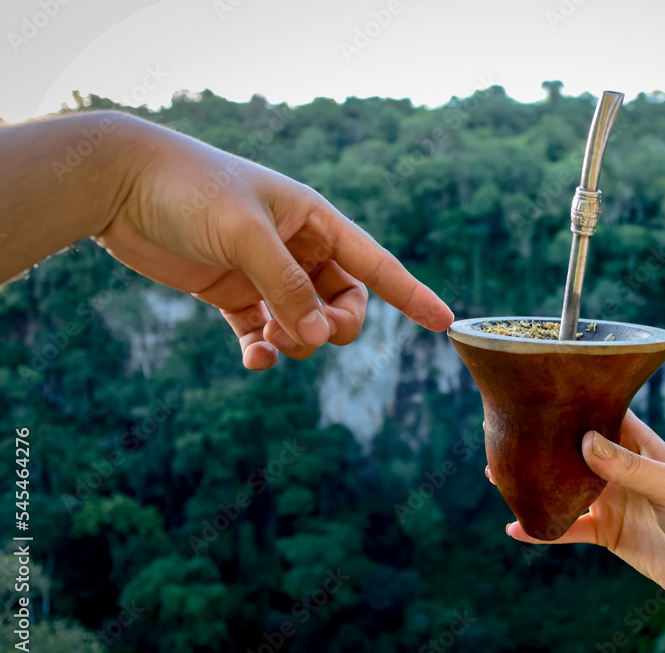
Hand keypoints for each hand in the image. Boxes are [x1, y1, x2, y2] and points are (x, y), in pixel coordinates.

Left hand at [88, 113, 451, 369]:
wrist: (121, 182)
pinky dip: (264, 352)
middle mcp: (297, 246)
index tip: (444, 321)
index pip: (376, 263)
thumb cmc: (190, 189)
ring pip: (306, 322)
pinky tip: (254, 360)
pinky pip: (263, 333)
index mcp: (314, 219)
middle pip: (343, 303)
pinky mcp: (230, 291)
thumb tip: (318, 337)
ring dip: (297, 340)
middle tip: (305, 334)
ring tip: (269, 340)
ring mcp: (265, 271)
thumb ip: (287, 287)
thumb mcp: (246, 236)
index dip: (412, 294)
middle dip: (334, 327)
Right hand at [490, 410, 664, 614]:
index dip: (572, 402)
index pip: (601, 412)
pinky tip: (516, 528)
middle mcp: (621, 467)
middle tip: (505, 435)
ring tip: (497, 475)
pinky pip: (568, 528)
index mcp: (639, 444)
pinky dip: (543, 529)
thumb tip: (585, 441)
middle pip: (573, 449)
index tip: (536, 393)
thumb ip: (629, 466)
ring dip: (536, 483)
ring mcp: (612, 499)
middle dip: (541, 442)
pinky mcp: (606, 532)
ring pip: (564, 487)